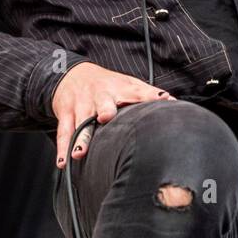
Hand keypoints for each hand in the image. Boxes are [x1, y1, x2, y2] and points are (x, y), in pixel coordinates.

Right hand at [50, 62, 175, 168]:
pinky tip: (64, 162)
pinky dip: (63, 148)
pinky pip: (63, 131)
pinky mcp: (66, 112)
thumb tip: (174, 102)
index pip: (137, 92)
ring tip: (80, 153)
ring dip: (80, 137)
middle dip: (104, 109)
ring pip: (80, 121)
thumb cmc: (108, 85)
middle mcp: (100, 95)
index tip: (162, 101)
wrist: (71, 74)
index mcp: (120, 88)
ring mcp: (82, 104)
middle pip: (103, 102)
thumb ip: (149, 94)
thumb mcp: (128, 84)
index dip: (149, 96)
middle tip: (106, 117)